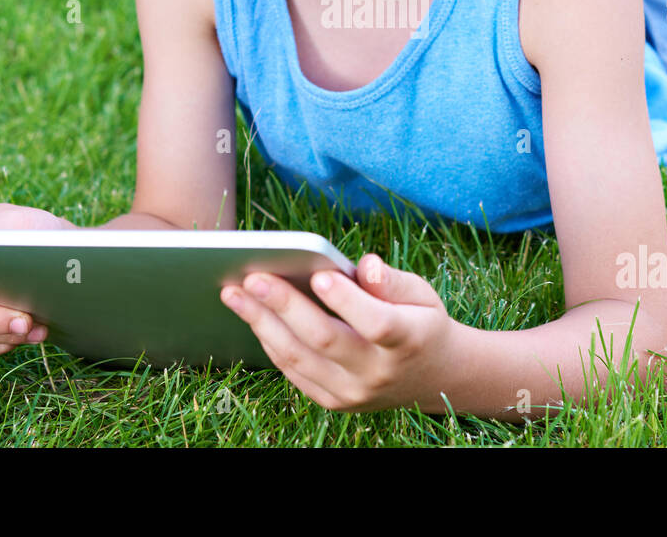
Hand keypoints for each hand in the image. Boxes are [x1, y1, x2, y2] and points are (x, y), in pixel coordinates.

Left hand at [220, 253, 456, 411]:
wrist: (432, 376)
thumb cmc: (420, 321)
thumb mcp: (421, 294)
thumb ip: (393, 280)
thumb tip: (365, 265)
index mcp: (408, 340)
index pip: (376, 323)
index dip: (347, 301)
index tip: (319, 275)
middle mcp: (378, 372)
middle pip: (325, 340)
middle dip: (284, 306)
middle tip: (253, 278)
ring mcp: (354, 393)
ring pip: (300, 358)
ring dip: (261, 324)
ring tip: (234, 294)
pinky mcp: (334, 402)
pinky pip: (294, 372)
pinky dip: (269, 342)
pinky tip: (251, 316)